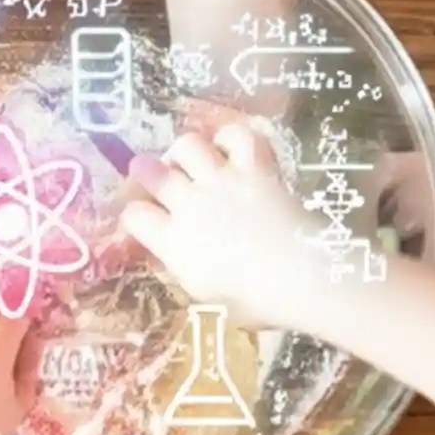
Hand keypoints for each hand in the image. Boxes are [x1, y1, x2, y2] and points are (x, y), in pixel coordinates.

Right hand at [120, 124, 327, 328]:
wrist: (302, 277)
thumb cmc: (255, 300)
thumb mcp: (205, 293)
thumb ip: (183, 265)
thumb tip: (173, 251)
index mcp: (174, 242)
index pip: (134, 216)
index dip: (132, 214)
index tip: (141, 218)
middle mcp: (190, 204)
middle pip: (151, 172)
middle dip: (144, 170)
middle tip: (150, 172)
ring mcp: (222, 181)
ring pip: (187, 145)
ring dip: (182, 150)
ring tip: (189, 158)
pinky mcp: (254, 167)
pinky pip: (236, 135)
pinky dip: (230, 137)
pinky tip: (229, 147)